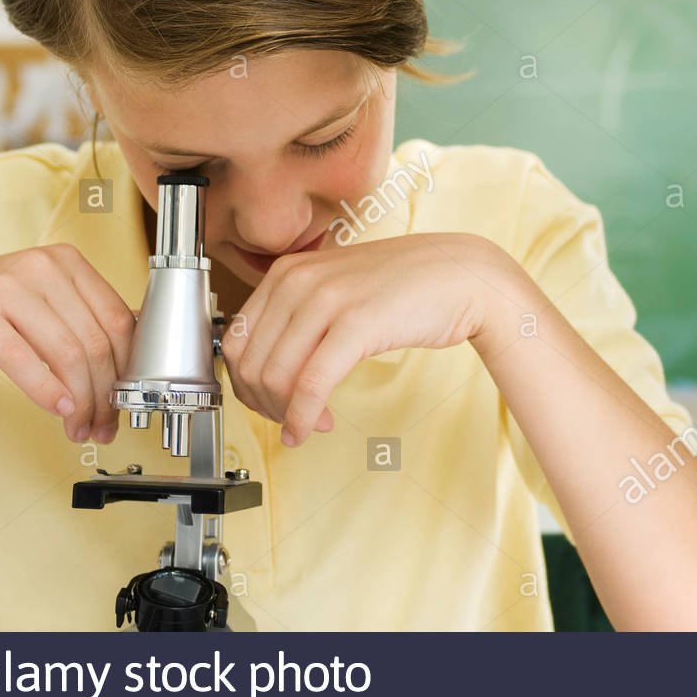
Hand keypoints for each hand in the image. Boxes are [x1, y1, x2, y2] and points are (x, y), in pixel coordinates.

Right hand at [0, 243, 136, 443]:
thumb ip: (83, 328)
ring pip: (67, 352)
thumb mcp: (42, 314)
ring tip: (78, 426)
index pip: (118, 319)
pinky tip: (58, 410)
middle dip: (104, 393)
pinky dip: (46, 391)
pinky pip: (23, 360)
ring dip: (79, 401)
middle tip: (101, 425)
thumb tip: (132, 367)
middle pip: (96, 340)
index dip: (127, 368)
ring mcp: (6, 284)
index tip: (124, 402)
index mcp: (67, 261)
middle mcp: (41, 265)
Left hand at [219, 233, 522, 445]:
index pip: (235, 341)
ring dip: (286, 413)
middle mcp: (299, 280)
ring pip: (274, 376)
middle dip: (263, 404)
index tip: (268, 403)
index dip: (246, 385)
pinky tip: (312, 425)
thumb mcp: (337, 291)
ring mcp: (326, 299)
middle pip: (249, 363)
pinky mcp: (356, 323)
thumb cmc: (405, 287)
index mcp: (287, 272)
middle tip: (288, 419)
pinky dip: (303, 415)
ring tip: (310, 422)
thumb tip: (266, 368)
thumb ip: (299, 319)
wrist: (461, 275)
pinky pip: (311, 383)